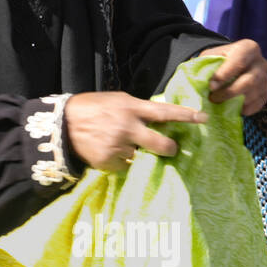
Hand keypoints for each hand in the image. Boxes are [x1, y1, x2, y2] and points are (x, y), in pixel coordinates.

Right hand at [64, 90, 207, 171]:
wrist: (62, 125)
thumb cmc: (92, 108)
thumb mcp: (117, 100)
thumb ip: (138, 109)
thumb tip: (160, 118)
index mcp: (131, 107)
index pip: (165, 112)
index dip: (186, 116)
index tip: (204, 118)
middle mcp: (128, 127)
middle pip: (161, 144)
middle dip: (170, 148)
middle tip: (171, 149)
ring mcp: (118, 147)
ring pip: (142, 157)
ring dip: (137, 153)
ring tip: (119, 144)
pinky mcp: (109, 162)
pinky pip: (125, 166)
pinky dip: (121, 161)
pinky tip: (108, 151)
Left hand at [203, 38, 266, 114]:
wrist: (236, 67)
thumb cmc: (221, 61)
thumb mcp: (212, 56)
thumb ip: (205, 63)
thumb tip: (196, 78)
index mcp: (248, 48)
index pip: (239, 61)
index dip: (224, 74)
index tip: (211, 86)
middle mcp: (261, 63)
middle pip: (249, 81)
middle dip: (229, 92)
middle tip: (213, 98)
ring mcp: (265, 79)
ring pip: (253, 95)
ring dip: (235, 102)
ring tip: (220, 103)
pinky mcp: (266, 93)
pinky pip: (257, 105)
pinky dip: (244, 109)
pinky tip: (232, 107)